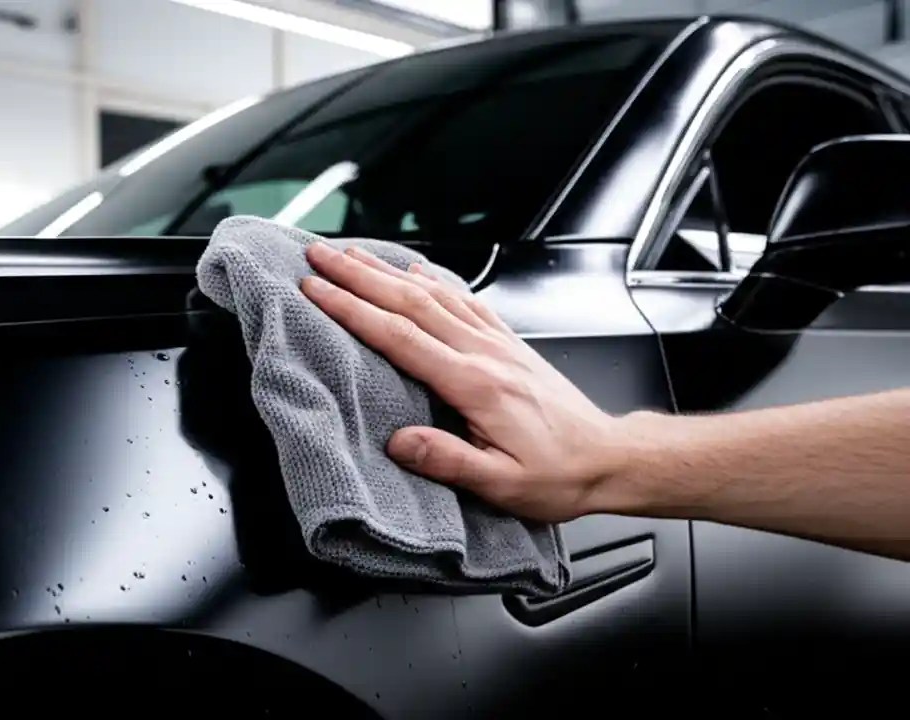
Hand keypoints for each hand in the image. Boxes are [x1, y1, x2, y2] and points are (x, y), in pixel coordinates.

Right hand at [299, 242, 633, 522]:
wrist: (609, 459)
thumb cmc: (557, 475)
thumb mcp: (501, 485)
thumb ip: (448, 461)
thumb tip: (398, 442)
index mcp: (474, 385)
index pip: (399, 336)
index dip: (352, 310)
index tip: (317, 290)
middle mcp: (484, 353)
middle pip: (409, 301)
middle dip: (358, 276)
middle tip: (319, 257)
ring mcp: (497, 343)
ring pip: (434, 293)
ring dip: (388, 271)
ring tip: (352, 255)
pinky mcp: (508, 344)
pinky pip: (465, 299)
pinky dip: (435, 279)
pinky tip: (418, 270)